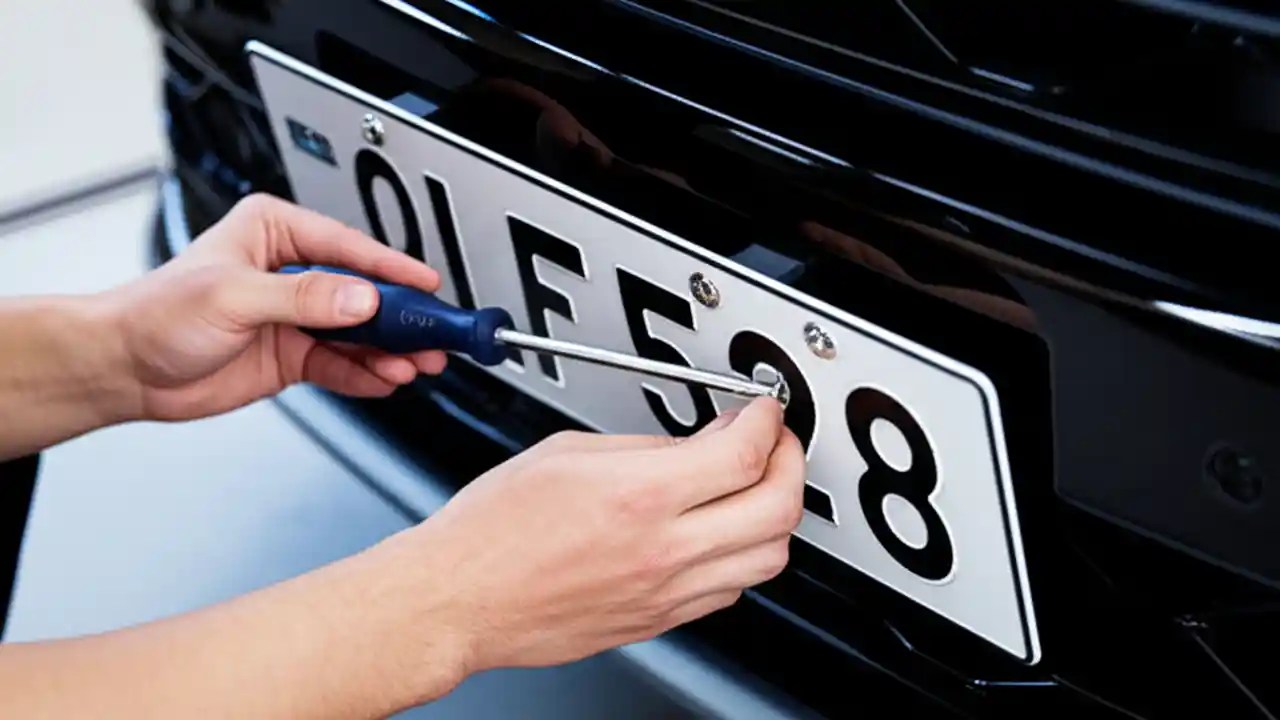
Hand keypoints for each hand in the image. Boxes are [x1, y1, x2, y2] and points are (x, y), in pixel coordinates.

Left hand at [102, 193, 448, 421]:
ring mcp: (295, 317)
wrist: (125, 368)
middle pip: (363, 293)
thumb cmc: (156, 313)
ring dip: (389, 350)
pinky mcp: (293, 355)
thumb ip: (303, 297)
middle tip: (434, 334)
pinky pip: (341, 364)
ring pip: (359, 332)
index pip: (348, 248)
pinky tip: (386, 379)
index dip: (392, 269)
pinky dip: (366, 374)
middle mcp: (290, 271)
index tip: (426, 286)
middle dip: (400, 318)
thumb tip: (358, 298)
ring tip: (417, 364)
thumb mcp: (235, 294)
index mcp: (275, 233)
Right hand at [367, 396, 804, 698]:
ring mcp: (664, 593)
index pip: (746, 454)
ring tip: (753, 488)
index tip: (763, 412)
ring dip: (774, 516)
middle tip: (774, 444)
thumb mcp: (567, 453)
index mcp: (639, 496)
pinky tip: (718, 534)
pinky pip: (730, 590)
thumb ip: (646, 446)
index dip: (768, 423)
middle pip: (778, 510)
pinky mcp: (657, 621)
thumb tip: (698, 441)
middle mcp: (662, 550)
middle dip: (790, 465)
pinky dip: (741, 556)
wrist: (457, 599)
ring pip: (767, 559)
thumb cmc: (491, 531)